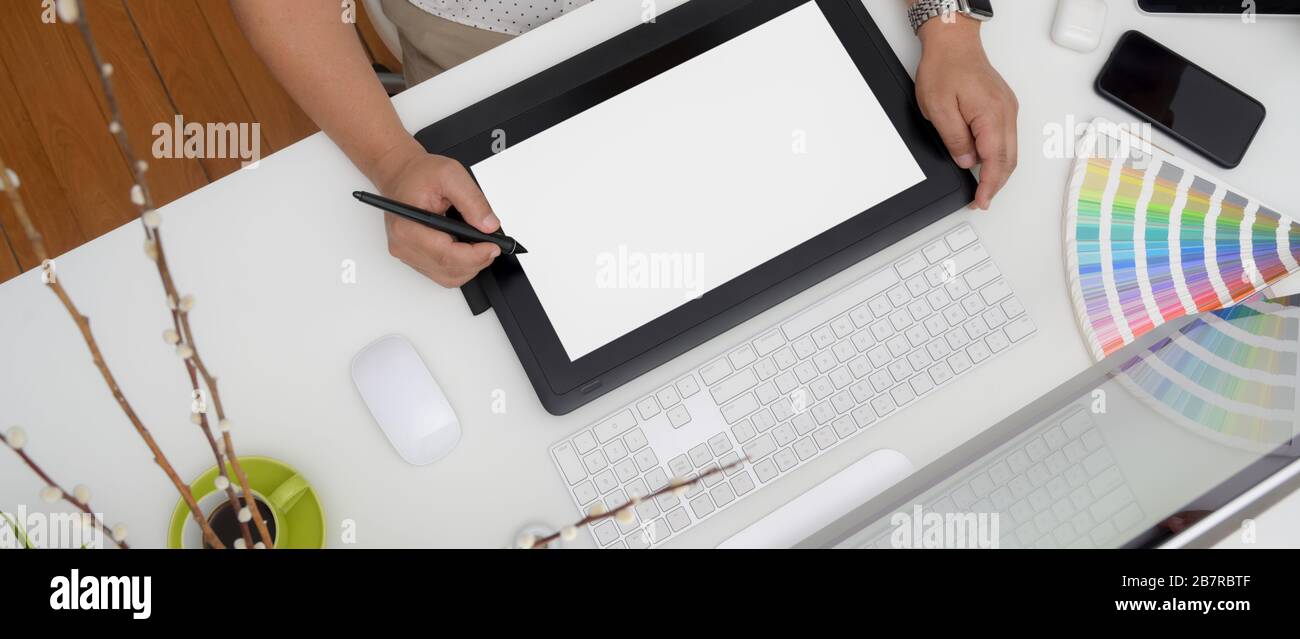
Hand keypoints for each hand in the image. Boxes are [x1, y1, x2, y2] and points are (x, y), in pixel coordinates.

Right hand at [370, 143, 500, 286]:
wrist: (401, 174)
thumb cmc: (419, 174)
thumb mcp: (451, 175)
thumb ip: (473, 201)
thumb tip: (489, 226)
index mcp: (408, 227)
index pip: (446, 256)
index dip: (475, 256)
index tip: (494, 247)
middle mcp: (404, 245)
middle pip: (449, 270)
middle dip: (477, 261)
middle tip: (493, 244)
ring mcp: (407, 255)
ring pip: (449, 277)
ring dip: (470, 266)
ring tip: (480, 245)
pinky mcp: (414, 258)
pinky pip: (443, 274)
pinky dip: (461, 265)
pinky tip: (467, 248)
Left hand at [914, 15, 1017, 209]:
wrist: (953, 43)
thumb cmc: (945, 68)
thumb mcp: (939, 109)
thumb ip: (955, 139)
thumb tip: (966, 161)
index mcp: (991, 116)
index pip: (995, 162)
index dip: (988, 187)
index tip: (981, 201)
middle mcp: (1006, 113)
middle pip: (1009, 160)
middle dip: (996, 185)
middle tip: (980, 200)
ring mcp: (1008, 109)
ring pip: (1010, 151)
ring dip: (999, 172)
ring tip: (983, 188)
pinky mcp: (1003, 106)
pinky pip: (1007, 138)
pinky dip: (999, 156)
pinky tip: (987, 164)